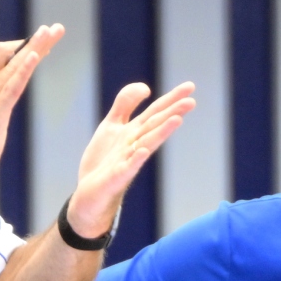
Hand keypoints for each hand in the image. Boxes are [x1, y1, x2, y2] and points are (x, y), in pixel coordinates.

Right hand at [0, 24, 64, 192]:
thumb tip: (4, 101)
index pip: (3, 57)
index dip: (23, 48)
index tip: (43, 43)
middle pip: (10, 54)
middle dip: (35, 40)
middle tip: (56, 28)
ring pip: (14, 64)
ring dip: (35, 46)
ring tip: (51, 32)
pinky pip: (11, 85)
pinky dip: (23, 68)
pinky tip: (35, 55)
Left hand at [65, 81, 195, 238]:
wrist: (89, 194)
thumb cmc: (103, 161)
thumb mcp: (111, 126)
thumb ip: (126, 104)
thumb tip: (147, 87)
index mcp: (134, 132)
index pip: (156, 112)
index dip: (171, 98)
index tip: (190, 86)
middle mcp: (135, 145)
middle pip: (155, 126)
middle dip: (172, 113)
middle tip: (191, 101)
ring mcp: (127, 161)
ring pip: (146, 144)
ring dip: (161, 133)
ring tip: (176, 120)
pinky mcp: (116, 177)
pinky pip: (127, 168)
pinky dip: (135, 159)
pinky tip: (142, 151)